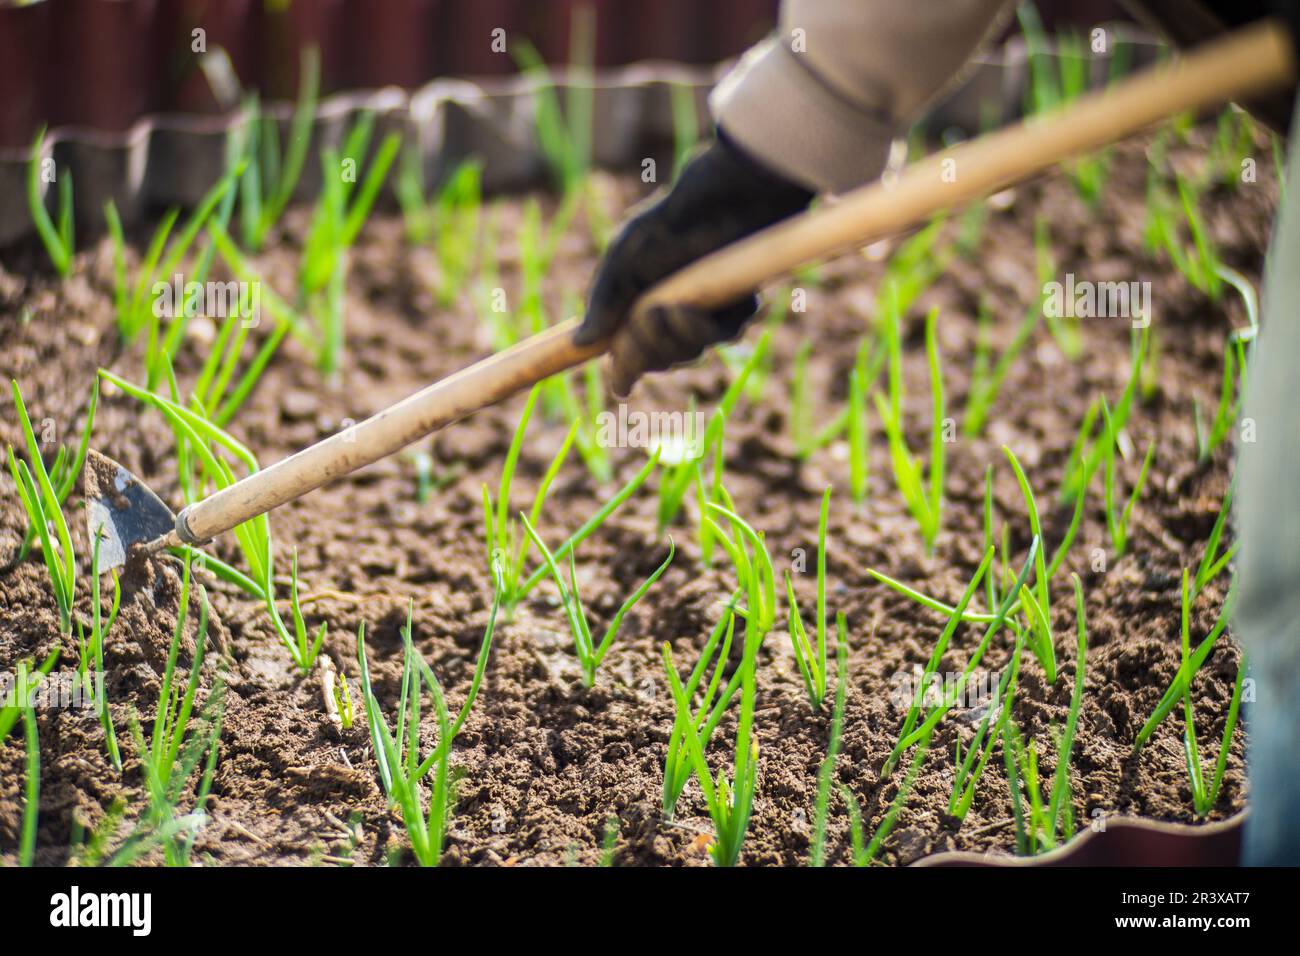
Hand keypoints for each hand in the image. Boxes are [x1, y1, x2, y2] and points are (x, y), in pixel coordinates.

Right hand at [575, 131, 812, 395]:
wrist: (715, 201)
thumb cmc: (665, 225)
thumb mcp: (621, 262)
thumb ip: (603, 302)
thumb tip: (581, 342)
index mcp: (638, 306)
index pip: (629, 353)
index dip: (625, 372)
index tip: (621, 385)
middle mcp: (671, 314)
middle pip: (657, 361)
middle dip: (646, 352)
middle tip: (642, 324)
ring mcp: (704, 314)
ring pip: (688, 353)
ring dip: (673, 339)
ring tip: (665, 309)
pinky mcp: (736, 309)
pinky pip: (720, 337)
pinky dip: (703, 328)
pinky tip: (689, 307)